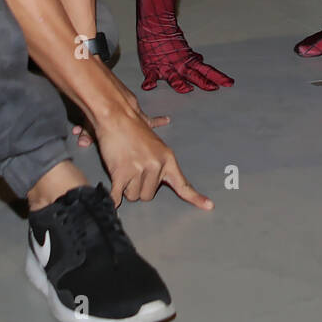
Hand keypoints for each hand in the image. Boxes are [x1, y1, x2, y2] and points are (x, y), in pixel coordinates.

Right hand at [89, 86, 209, 209]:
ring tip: (120, 166)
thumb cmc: (130, 122)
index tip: (209, 206)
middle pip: (148, 195)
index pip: (183, 183)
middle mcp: (156, 166)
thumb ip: (158, 130)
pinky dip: (114, 198)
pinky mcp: (121, 173)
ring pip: (132, 195)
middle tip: (130, 168)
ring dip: (124, 187)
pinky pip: (118, 195)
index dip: (195, 198)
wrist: (115, 115)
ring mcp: (140, 170)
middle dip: (137, 187)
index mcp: (167, 158)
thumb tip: (165, 119)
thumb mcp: (151, 131)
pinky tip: (112, 199)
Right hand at [137, 14, 233, 92]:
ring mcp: (166, 67)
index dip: (218, 77)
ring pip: (174, 78)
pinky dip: (150, 81)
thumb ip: (192, 57)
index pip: (207, 71)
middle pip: (195, 76)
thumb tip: (200, 59)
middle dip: (204, 83)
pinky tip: (149, 86)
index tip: (229, 83)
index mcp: (189, 62)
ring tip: (187, 89)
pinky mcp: (152, 68)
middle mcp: (180, 66)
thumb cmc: (169, 38)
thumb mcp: (184, 49)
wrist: (155, 25)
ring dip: (180, 84)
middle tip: (213, 88)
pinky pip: (151, 76)